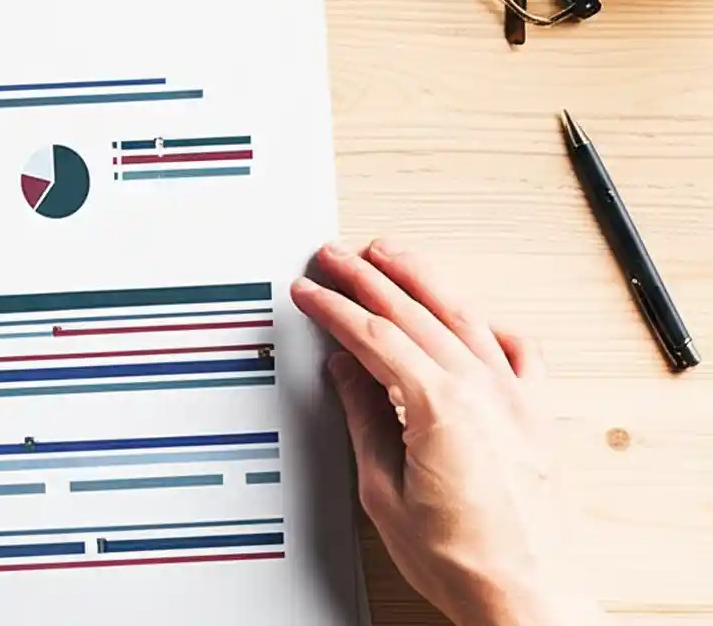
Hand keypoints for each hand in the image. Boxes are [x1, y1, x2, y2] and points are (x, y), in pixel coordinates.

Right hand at [290, 240, 602, 625]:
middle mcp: (483, 390)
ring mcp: (515, 397)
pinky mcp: (535, 414)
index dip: (333, 308)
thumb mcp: (384, 491)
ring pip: (463, 315)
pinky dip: (489, 325)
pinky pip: (517, 350)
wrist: (526, 596)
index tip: (310, 291)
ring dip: (422, 279)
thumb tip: (347, 376)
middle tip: (336, 255)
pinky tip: (472, 317)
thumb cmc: (462, 560)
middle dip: (367, 277)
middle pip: (414, 311)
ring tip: (391, 255)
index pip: (372, 336)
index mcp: (439, 405)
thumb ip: (364, 420)